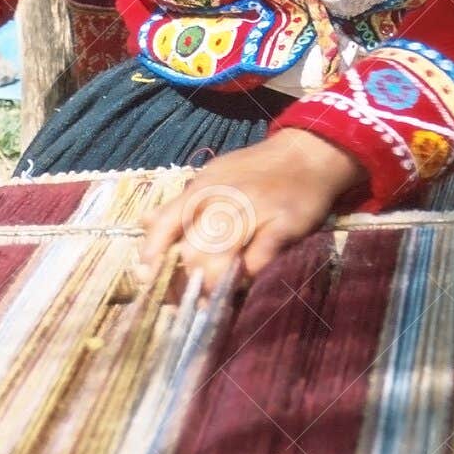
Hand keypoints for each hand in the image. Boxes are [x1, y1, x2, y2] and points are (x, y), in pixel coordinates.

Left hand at [136, 128, 368, 295]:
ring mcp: (255, 210)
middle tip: (185, 300)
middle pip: (192, 247)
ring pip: (222, 256)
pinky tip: (244, 282)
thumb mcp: (213, 177)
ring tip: (210, 300)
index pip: (166, 223)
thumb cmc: (256, 170)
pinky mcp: (284, 224)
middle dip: (185, 279)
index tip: (146, 279)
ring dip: (213, 284)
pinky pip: (259, 259)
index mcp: (202, 188)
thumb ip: (180, 204)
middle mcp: (224, 198)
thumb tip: (144, 222)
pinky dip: (248, 276)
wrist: (308, 153)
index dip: (152, 254)